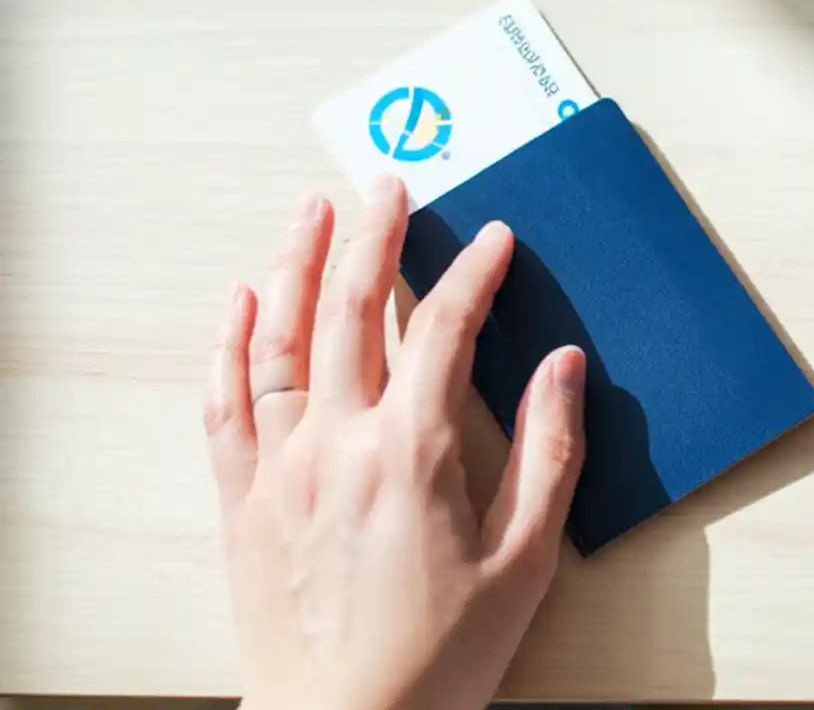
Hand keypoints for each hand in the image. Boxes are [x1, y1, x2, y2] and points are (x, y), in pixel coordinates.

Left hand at [203, 176, 586, 709]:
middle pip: (350, 309)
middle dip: (374, 235)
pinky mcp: (242, 496)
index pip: (442, 329)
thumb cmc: (438, 656)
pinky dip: (231, 342)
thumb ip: (549, 454)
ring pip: (280, 337)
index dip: (473, 274)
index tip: (493, 240)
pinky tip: (241, 300)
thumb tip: (562, 369)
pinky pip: (225, 400)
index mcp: (412, 453)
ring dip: (296, 263)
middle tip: (388, 184)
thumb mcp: (523, 562)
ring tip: (313, 209)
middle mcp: (336, 442)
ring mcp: (279, 465)